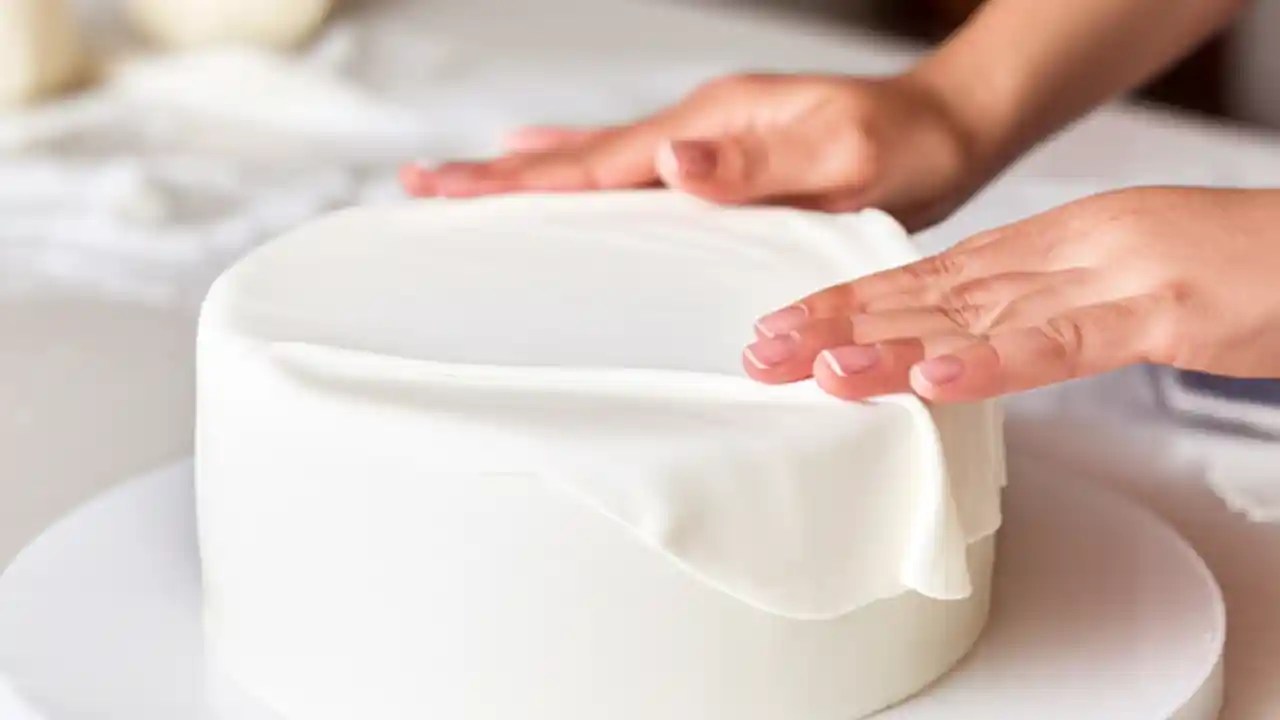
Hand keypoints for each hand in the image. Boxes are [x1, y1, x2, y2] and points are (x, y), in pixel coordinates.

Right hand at [401, 73, 984, 230]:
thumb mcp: (841, 159)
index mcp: (709, 130)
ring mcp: (705, 138)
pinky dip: (584, 165)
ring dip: (530, 170)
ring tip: (469, 177)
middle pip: (576, 156)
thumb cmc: (904, 149)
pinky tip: (562, 163)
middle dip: (496, 175)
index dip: (516, 182)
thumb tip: (672, 162)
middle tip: (421, 185)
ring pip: (597, 157)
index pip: (593, 163)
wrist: (947, 127)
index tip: (443, 186)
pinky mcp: (720, 156)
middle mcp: (696, 128)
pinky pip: (633, 164)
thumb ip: (755, 166)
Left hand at [743, 187, 1279, 401]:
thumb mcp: (1114, 281)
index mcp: (1050, 246)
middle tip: (765, 351)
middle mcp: (1061, 253)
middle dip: (843, 323)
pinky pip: (1062, 345)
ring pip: (979, 317)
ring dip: (892, 345)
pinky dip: (994, 364)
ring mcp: (1105, 278)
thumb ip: (1041, 308)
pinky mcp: (1156, 311)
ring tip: (817, 369)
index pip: (930, 277)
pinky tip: (934, 381)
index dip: (854, 300)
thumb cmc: (1231, 268)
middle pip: (933, 293)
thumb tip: (969, 342)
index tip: (791, 326)